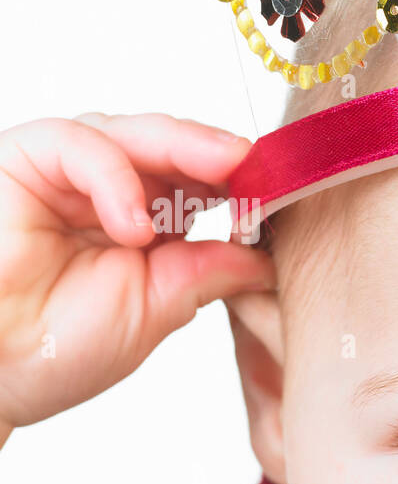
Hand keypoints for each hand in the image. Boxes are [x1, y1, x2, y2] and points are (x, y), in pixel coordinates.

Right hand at [0, 112, 275, 432]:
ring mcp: (67, 172)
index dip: (243, 183)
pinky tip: (133, 225)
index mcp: (148, 222)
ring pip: (134, 133)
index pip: (203, 183)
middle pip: (175, 149)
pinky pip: (79, 143)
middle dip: (224, 155)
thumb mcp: (158, 309)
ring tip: (220, 177)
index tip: (286, 190)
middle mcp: (110, 189)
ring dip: (183, 150)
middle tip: (263, 162)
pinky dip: (115, 178)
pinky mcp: (23, 159)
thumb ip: (209, 272)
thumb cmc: (58, 350)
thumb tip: (269, 257)